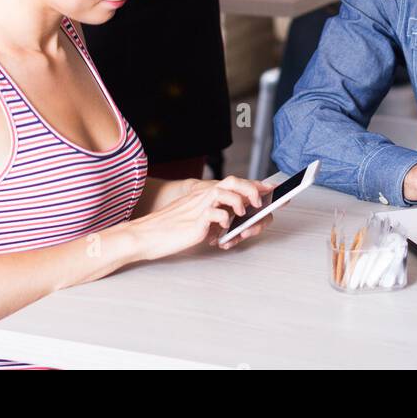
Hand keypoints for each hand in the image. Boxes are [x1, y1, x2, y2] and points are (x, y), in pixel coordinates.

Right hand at [130, 177, 273, 260]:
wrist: (145, 236)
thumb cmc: (170, 230)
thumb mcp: (196, 220)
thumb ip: (213, 218)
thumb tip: (234, 224)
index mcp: (204, 195)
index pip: (232, 183)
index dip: (253, 184)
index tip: (270, 187)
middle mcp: (202, 197)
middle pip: (232, 181)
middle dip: (252, 188)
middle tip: (260, 202)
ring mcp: (199, 208)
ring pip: (225, 192)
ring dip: (240, 202)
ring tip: (243, 214)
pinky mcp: (195, 221)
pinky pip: (216, 214)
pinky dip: (225, 220)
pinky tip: (224, 229)